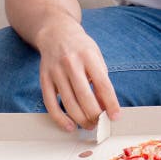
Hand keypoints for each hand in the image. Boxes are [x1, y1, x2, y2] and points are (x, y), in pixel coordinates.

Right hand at [35, 16, 120, 130]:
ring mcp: (56, 71)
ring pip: (68, 103)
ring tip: (89, 126)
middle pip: (84, 96)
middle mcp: (71, 63)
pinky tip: (70, 126)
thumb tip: (105, 106)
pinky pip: (51, 104)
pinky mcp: (44, 79)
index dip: (110, 103)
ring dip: (80, 120)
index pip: (102, 83)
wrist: (56, 33)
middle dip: (95, 115)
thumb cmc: (81, 47)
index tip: (115, 116)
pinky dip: (60, 119)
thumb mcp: (96, 57)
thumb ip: (101, 79)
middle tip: (101, 124)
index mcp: (88, 56)